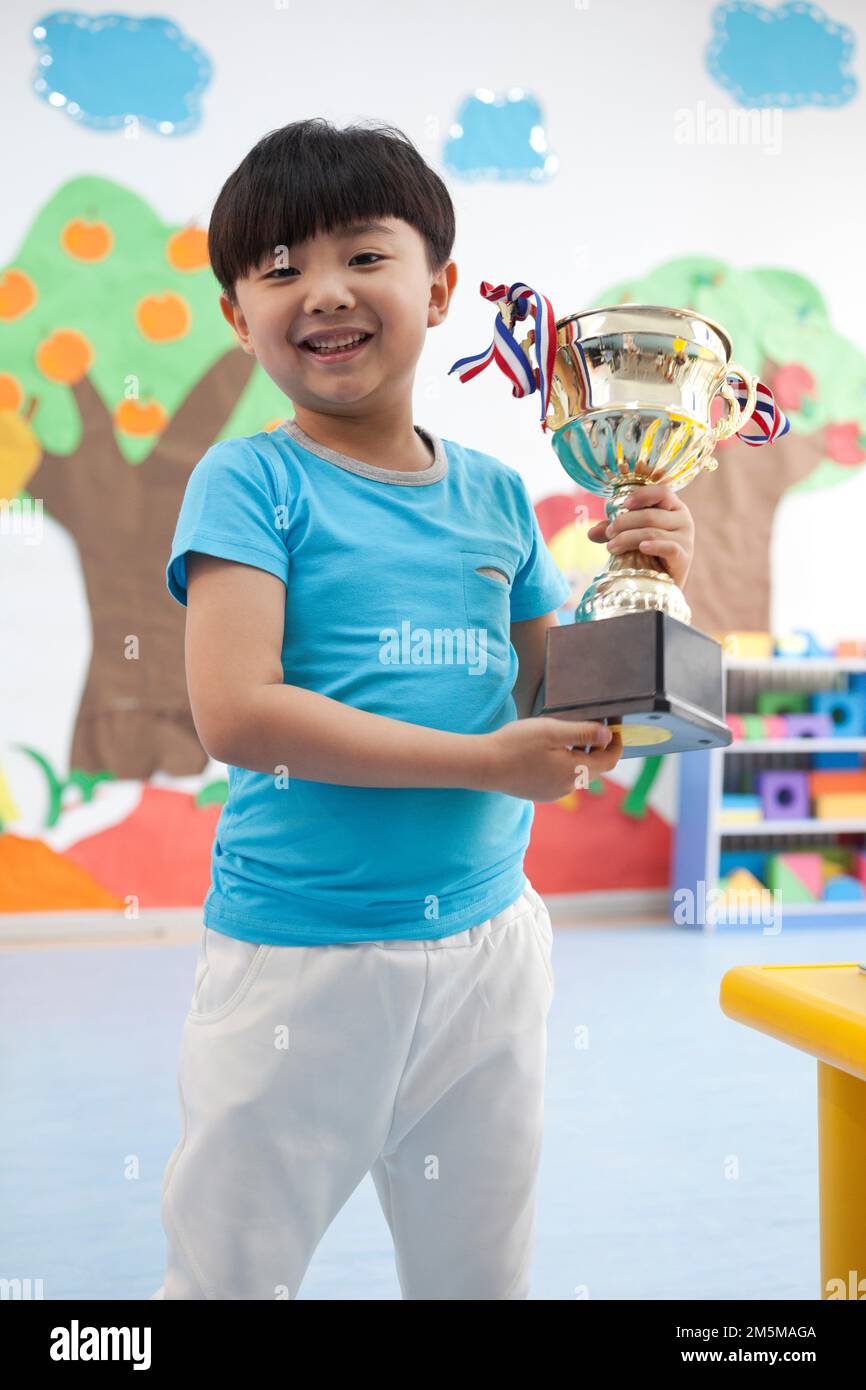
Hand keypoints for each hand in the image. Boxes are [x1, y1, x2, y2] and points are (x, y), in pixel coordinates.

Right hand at [482, 719, 623, 801]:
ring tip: (566, 735)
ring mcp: (553, 793)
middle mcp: (568, 786)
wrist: (483, 766)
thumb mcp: (552, 731)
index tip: (615, 726)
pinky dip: (564, 764)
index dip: (617, 744)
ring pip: (576, 773)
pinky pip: (560, 778)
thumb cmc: (515, 745)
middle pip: (594, 767)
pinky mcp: (540, 793)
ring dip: (579, 755)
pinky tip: (548, 751)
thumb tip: (608, 736)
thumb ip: (583, 733)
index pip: (610, 761)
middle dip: (597, 747)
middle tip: (591, 725)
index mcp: (575, 771)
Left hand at [586, 484, 694, 591]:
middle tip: (608, 533)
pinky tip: (642, 548)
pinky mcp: (684, 557)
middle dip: (624, 523)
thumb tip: (591, 532)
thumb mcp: (632, 536)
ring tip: (611, 547)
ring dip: (627, 538)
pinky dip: (654, 546)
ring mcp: (686, 538)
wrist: (664, 583)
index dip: (642, 495)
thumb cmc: (649, 554)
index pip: (661, 492)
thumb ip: (614, 530)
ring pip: (652, 532)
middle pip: (650, 515)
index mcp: (673, 507)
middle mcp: (683, 519)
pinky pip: (669, 547)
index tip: (623, 505)